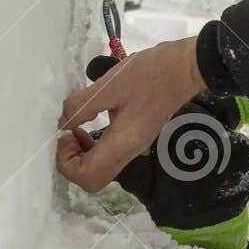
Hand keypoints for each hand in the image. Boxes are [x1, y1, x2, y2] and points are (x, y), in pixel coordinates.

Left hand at [56, 36, 205, 189]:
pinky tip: (92, 124)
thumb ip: (81, 106)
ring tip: (78, 128)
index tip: (66, 135)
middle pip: (93, 180)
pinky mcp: (137, 138)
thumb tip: (64, 123)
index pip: (87, 177)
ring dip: (82, 155)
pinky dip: (93, 146)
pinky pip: (109, 155)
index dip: (66, 162)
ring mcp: (134, 147)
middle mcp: (129, 153)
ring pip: (100, 169)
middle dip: (72, 162)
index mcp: (121, 144)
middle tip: (69, 134)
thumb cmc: (148, 74)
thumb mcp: (108, 85)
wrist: (184, 68)